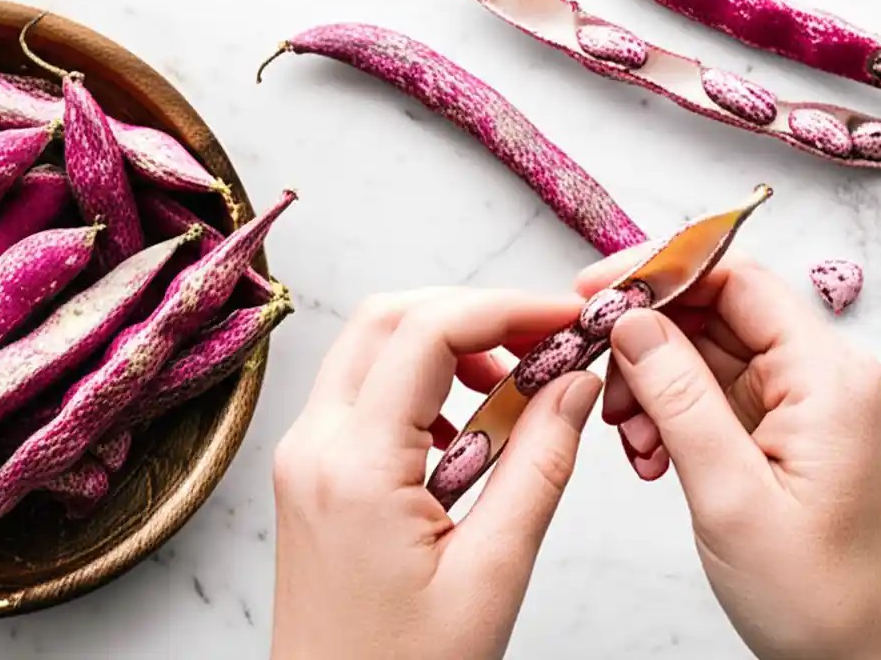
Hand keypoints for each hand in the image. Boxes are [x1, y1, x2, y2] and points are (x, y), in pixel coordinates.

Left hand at [271, 288, 602, 659]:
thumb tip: (576, 383)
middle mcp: (314, 446)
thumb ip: (539, 465)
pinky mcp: (312, 476)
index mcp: (354, 466)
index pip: (428, 331)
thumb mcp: (493, 572)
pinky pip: (365, 396)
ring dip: (446, 348)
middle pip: (388, 318)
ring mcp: (304, 458)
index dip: (506, 308)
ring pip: (372, 350)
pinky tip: (469, 434)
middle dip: (473, 313)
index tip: (567, 319)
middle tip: (544, 342)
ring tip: (514, 393)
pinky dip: (422, 387)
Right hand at [576, 250, 880, 659]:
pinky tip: (653, 458)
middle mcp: (821, 376)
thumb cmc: (812, 594)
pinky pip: (711, 396)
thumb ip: (678, 397)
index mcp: (827, 376)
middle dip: (646, 344)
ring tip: (634, 445)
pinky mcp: (783, 431)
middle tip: (600, 387)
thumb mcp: (729, 494)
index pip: (736, 278)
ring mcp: (802, 404)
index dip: (659, 271)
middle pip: (715, 313)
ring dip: (653, 389)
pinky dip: (670, 418)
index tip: (592, 291)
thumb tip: (629, 320)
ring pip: (704, 355)